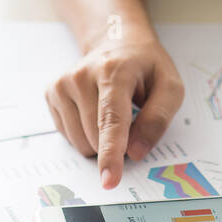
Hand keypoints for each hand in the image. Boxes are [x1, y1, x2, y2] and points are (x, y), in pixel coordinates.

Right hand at [44, 30, 183, 188]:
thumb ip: (158, 119)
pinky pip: (70, 137)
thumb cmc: (144, 67)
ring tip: (111, 111)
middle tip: (129, 116)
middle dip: (117, 143)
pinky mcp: (52, 94)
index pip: (111, 120)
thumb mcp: (169, 86)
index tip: (109, 180)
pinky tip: (94, 111)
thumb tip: (136, 151)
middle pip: (97, 138)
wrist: (115, 42)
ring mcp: (63, 85)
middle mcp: (82, 76)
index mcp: (114, 72)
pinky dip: (86, 133)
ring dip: (100, 139)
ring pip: (81, 143)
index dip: (111, 153)